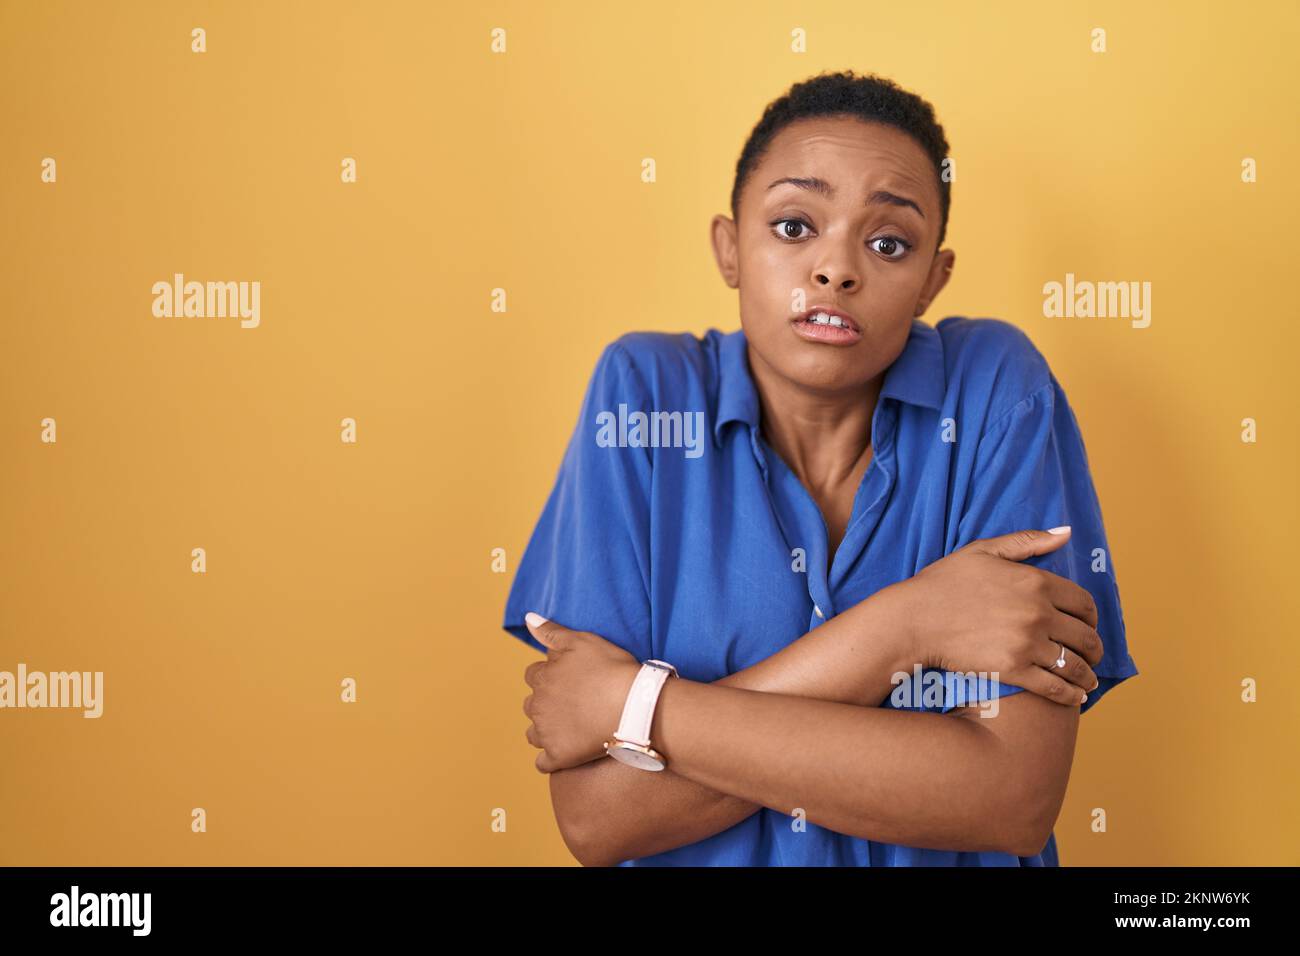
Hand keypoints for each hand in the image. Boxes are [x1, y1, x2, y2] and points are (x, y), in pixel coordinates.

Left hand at [521, 613, 640, 772]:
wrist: (634, 706)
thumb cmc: (612, 669)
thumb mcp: (582, 641)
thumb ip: (552, 631)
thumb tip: (528, 618)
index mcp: (543, 677)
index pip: (533, 675)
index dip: (550, 676)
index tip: (569, 680)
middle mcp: (538, 705)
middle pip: (531, 704)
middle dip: (545, 704)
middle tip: (572, 704)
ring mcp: (547, 733)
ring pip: (533, 733)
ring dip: (545, 731)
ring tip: (570, 728)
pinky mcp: (558, 756)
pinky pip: (543, 763)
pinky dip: (551, 759)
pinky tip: (566, 753)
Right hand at [890, 527, 1103, 706]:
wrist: (914, 619)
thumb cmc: (943, 582)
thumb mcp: (983, 550)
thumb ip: (1027, 541)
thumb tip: (1067, 533)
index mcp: (1036, 582)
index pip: (1084, 603)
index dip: (1092, 616)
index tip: (1088, 624)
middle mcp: (1038, 613)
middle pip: (1085, 636)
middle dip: (1094, 648)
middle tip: (1091, 654)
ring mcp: (1027, 644)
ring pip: (1074, 664)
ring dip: (1087, 674)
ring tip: (1088, 679)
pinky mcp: (1013, 670)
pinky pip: (1054, 686)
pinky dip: (1071, 694)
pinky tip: (1076, 695)